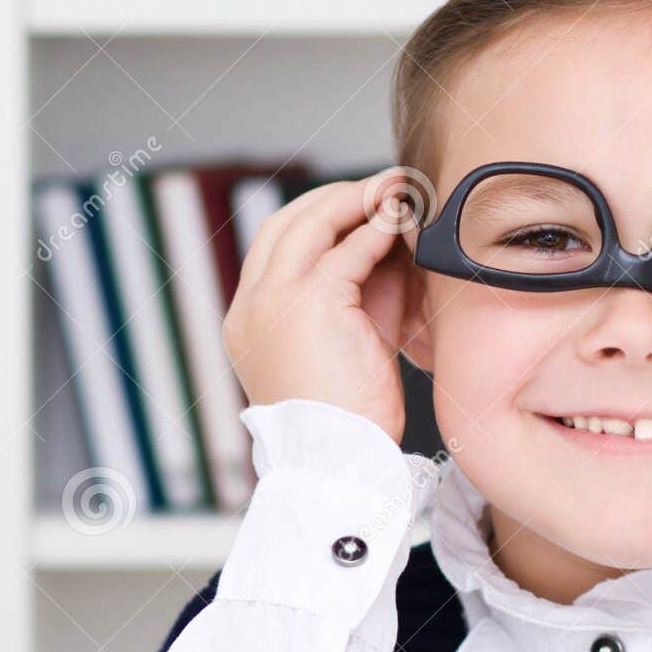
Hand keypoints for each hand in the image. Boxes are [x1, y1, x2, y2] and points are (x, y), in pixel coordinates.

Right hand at [221, 168, 418, 445]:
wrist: (340, 463)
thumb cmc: (350, 422)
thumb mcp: (348, 348)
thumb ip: (359, 299)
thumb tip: (390, 248)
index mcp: (250, 322)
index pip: (276, 248)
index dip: (319, 220)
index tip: (362, 211)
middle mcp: (250, 306)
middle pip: (285, 223)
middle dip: (337, 198)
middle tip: (384, 187)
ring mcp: (272, 301)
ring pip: (310, 222)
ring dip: (357, 199)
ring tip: (397, 190)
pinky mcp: (305, 302)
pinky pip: (345, 249)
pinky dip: (375, 228)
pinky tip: (401, 219)